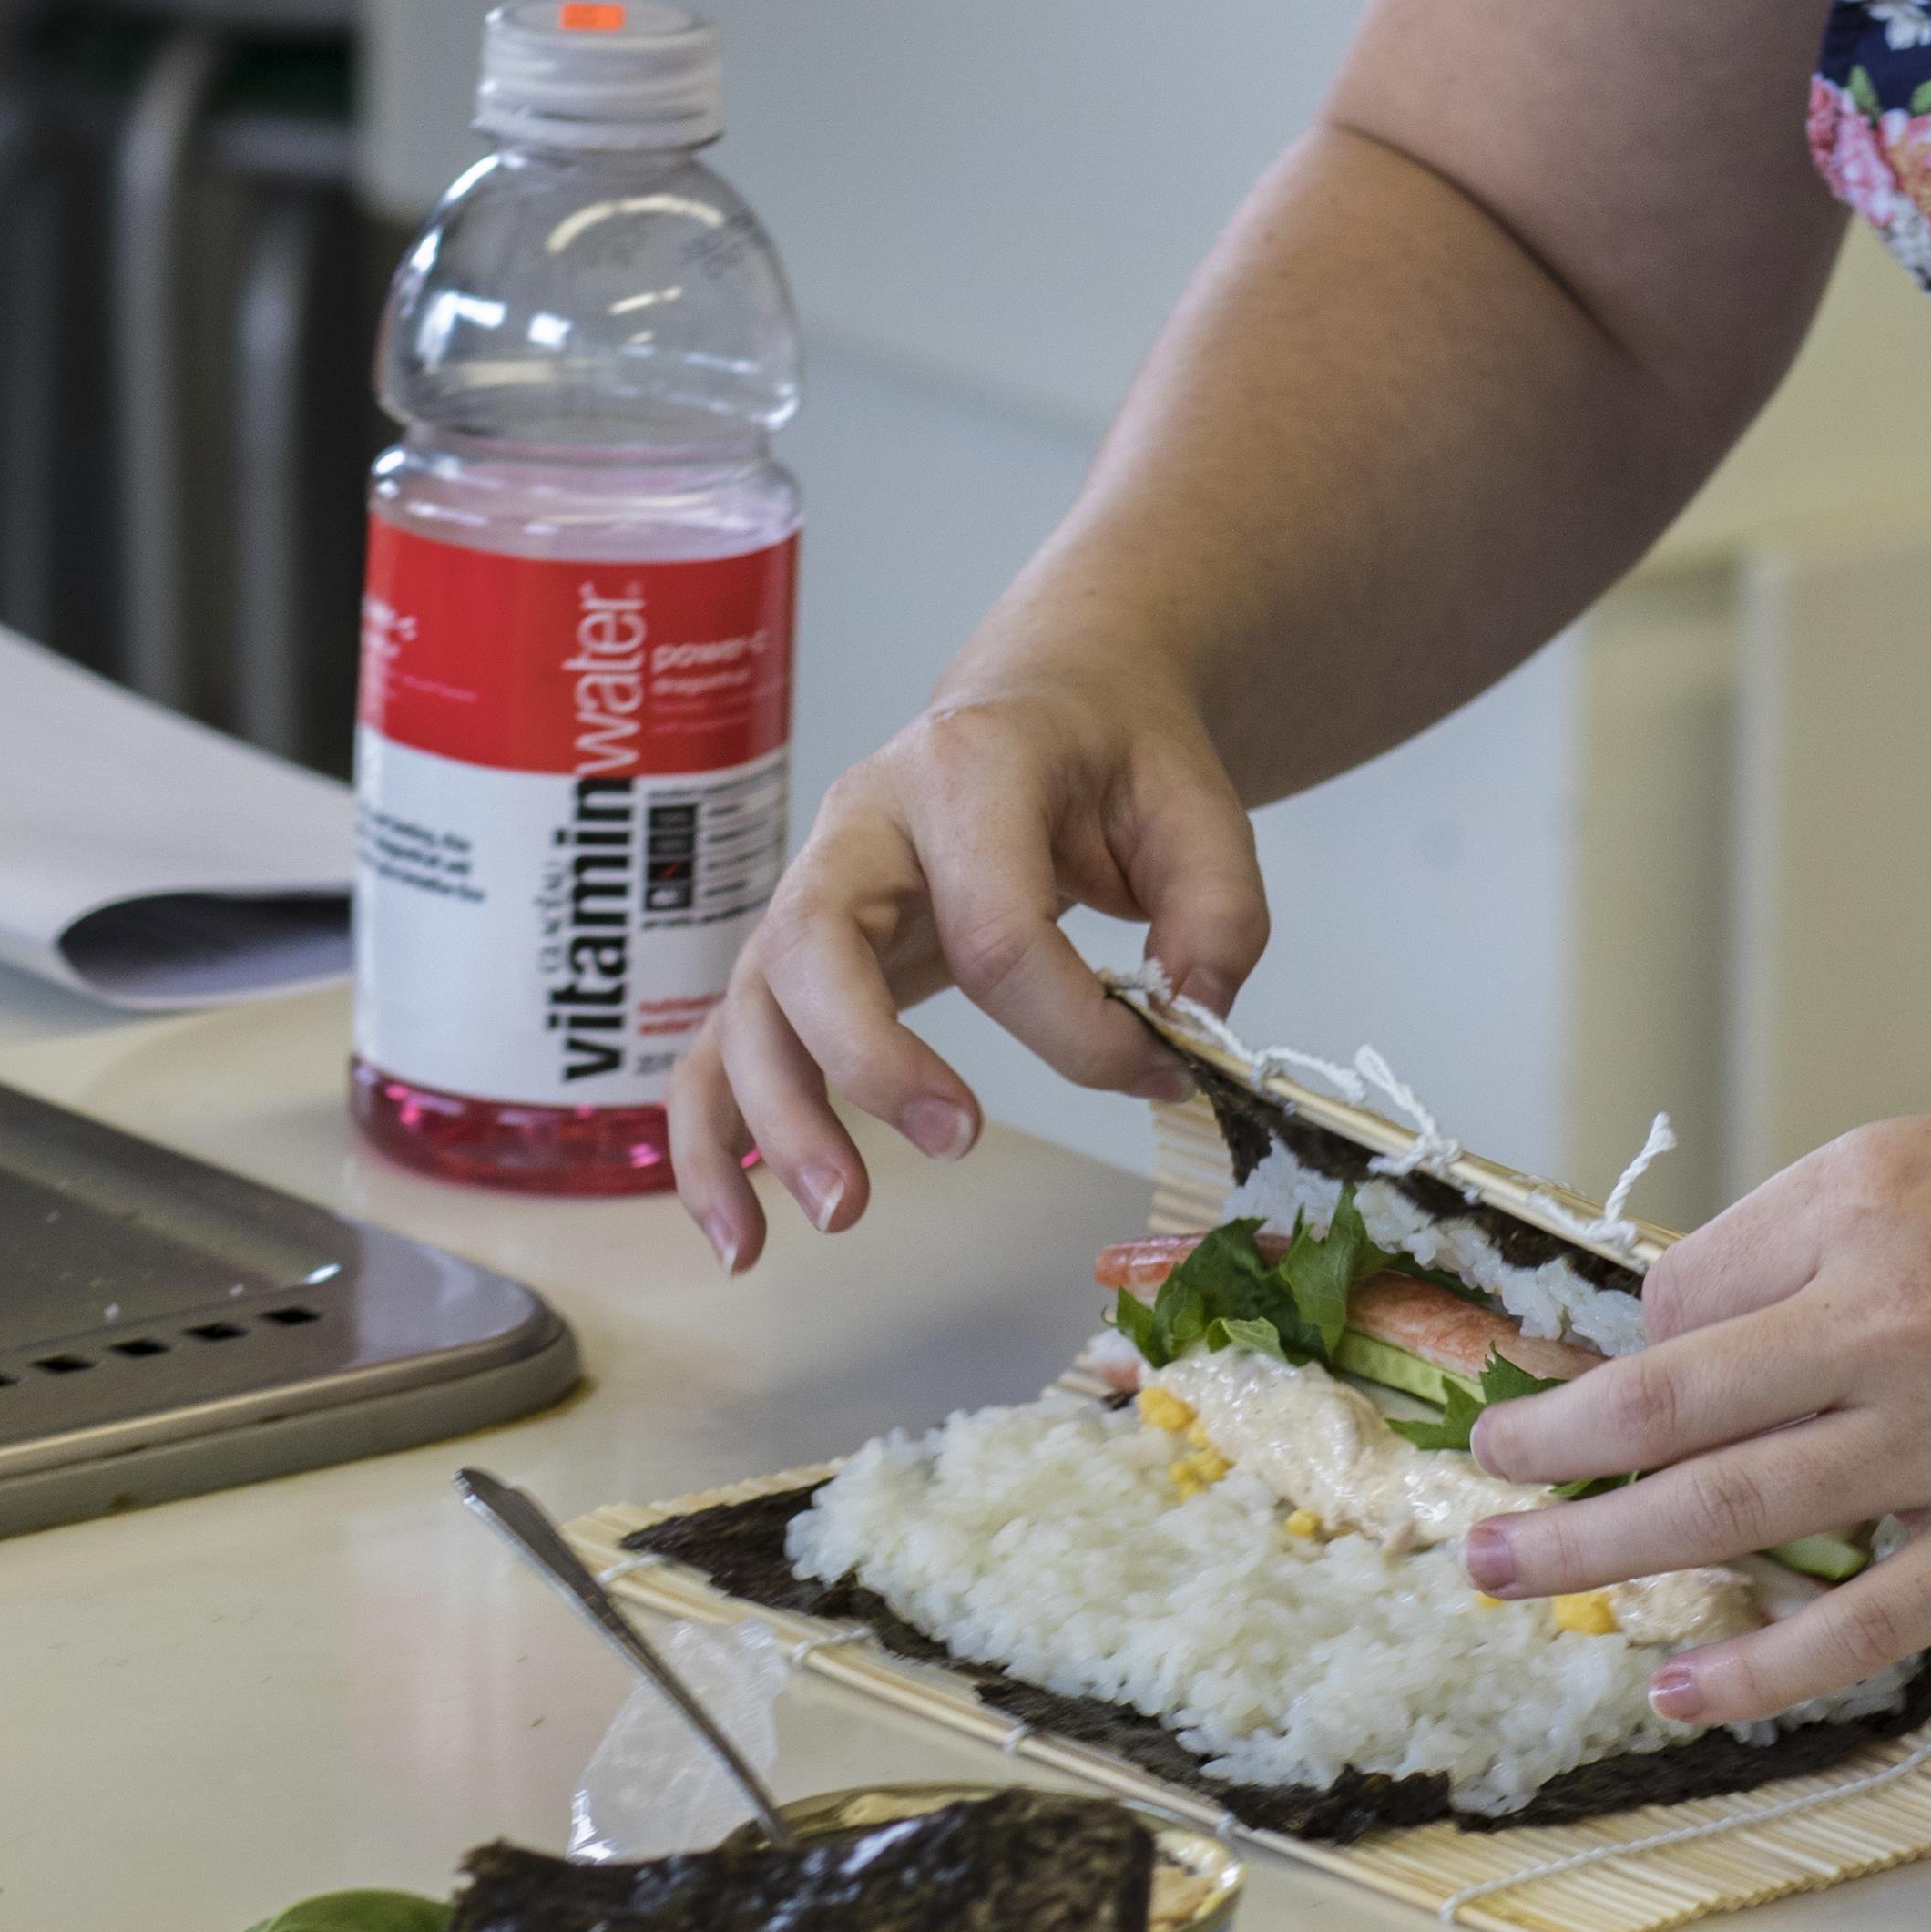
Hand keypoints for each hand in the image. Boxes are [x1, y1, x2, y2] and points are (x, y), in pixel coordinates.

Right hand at [666, 657, 1271, 1266]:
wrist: (1051, 695)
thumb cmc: (1116, 756)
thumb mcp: (1199, 806)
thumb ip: (1217, 916)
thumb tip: (1185, 1028)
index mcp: (966, 772)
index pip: (996, 926)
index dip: (1075, 1025)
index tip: (1153, 1069)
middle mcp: (862, 823)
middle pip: (816, 946)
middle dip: (871, 1061)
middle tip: (958, 1144)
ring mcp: (811, 886)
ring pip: (749, 1004)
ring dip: (775, 1120)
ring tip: (839, 1217)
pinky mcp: (791, 950)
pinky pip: (720, 1046)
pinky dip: (712, 1142)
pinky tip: (740, 1236)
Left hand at [1456, 1091, 1930, 1721]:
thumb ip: (1876, 1216)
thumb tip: (1769, 1295)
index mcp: (1875, 1188)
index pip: (1692, 1287)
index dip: (1646, 1343)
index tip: (1627, 1380)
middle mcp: (1884, 1310)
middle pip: (1661, 1399)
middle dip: (1546, 1449)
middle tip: (1478, 1483)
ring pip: (1720, 1511)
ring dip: (1591, 1552)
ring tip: (1500, 1578)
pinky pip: (1850, 1623)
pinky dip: (1748, 1663)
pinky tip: (1675, 1683)